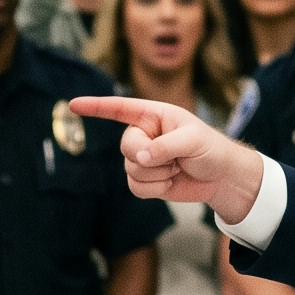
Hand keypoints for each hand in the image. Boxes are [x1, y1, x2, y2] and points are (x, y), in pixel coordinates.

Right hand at [69, 93, 265, 220]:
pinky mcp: (147, 180)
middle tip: (174, 158)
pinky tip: (171, 182)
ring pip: (131, 170)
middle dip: (148, 157)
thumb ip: (164, 146)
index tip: (72, 105)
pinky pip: (135, 187)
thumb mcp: (193, 140)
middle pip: (126, 147)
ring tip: (177, 169)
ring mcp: (144, 158)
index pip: (118, 108)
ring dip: (157, 175)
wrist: (222, 178)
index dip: (95, 107)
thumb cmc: (211, 149)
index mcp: (153, 115)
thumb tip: (139, 158)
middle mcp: (144, 135)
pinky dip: (154, 189)